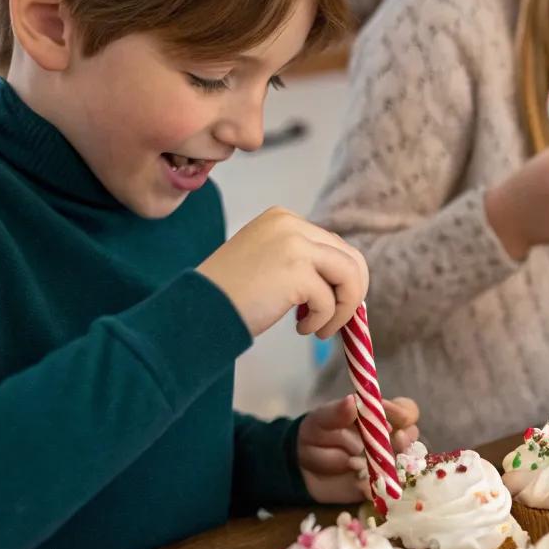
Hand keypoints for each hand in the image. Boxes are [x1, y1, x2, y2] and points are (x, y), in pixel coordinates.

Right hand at [197, 207, 367, 338]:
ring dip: (342, 309)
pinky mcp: (296, 271)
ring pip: (350, 275)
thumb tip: (345, 281)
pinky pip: (329, 300)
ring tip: (320, 329)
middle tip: (334, 322)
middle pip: (350, 257)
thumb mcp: (269, 263)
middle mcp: (290, 223)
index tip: (331, 306)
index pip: (334, 246)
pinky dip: (322, 321)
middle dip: (350, 294)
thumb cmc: (230, 295)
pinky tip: (300, 329)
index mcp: (283, 218)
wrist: (197, 310)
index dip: (342, 280)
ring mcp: (294, 244)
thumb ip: (302, 262)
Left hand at [297, 394, 419, 502]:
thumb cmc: (315, 436)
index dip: (402, 411)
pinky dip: (380, 488)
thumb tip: (352, 401)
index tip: (388, 411)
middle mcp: (388, 441)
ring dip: (397, 463)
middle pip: (412, 437)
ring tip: (379, 463)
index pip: (405, 410)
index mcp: (379, 418)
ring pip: (406, 464)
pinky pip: (387, 490)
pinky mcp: (377, 487)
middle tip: (397, 439)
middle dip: (407, 438)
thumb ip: (336, 412)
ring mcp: (385, 465)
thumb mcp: (321, 420)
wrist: (301, 467)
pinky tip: (365, 486)